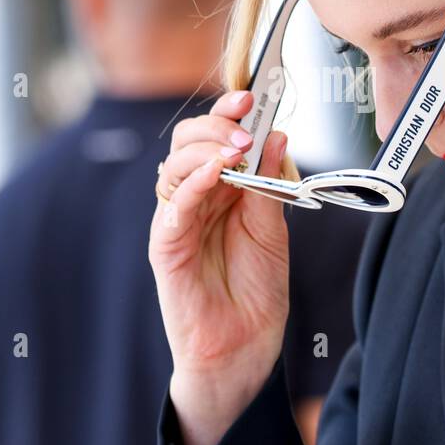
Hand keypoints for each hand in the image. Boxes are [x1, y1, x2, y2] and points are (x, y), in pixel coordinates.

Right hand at [148, 89, 291, 444]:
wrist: (244, 346)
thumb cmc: (256, 290)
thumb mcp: (274, 228)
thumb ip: (270, 183)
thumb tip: (278, 134)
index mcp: (222, 188)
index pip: (215, 137)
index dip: (229, 113)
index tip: (253, 98)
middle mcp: (195, 198)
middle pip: (188, 142)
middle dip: (216, 125)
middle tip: (246, 126)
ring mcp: (177, 219)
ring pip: (175, 165)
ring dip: (206, 148)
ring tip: (238, 148)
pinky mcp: (166, 245)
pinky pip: (173, 205)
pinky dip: (194, 182)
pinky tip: (216, 171)